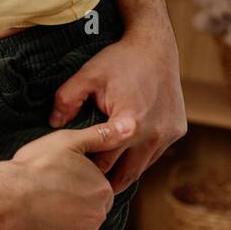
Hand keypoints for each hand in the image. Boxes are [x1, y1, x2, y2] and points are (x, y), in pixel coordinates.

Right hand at [0, 120, 130, 229]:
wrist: (6, 197)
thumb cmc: (34, 167)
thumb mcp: (67, 142)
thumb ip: (101, 136)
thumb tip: (131, 127)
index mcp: (103, 190)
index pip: (97, 190)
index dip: (77, 183)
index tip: (57, 179)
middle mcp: (99, 217)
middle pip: (89, 211)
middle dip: (72, 204)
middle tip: (47, 193)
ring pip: (76, 229)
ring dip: (63, 222)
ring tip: (40, 207)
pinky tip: (37, 224)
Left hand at [49, 29, 186, 193]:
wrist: (154, 47)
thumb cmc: (118, 61)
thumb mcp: (86, 76)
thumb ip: (66, 100)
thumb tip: (53, 124)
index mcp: (130, 122)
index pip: (103, 160)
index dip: (86, 167)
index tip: (72, 170)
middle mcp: (153, 134)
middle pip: (124, 174)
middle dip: (103, 179)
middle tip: (81, 183)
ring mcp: (168, 135)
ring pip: (141, 168)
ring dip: (122, 172)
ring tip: (98, 177)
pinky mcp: (177, 131)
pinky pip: (154, 155)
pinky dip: (138, 159)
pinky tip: (120, 157)